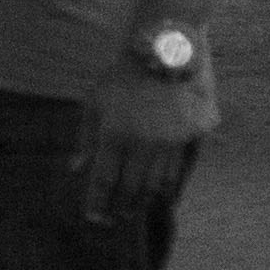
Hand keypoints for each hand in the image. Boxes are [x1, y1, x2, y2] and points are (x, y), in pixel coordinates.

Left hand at [76, 68, 205, 223]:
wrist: (164, 49)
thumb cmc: (122, 77)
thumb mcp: (94, 103)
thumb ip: (85, 139)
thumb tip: (76, 170)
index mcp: (116, 134)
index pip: (104, 181)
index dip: (98, 204)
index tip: (93, 220)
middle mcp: (145, 143)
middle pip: (132, 188)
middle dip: (121, 207)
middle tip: (115, 218)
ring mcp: (172, 142)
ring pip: (158, 184)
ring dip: (144, 201)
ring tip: (135, 209)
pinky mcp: (193, 137)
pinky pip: (180, 171)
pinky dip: (169, 188)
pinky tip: (162, 197)